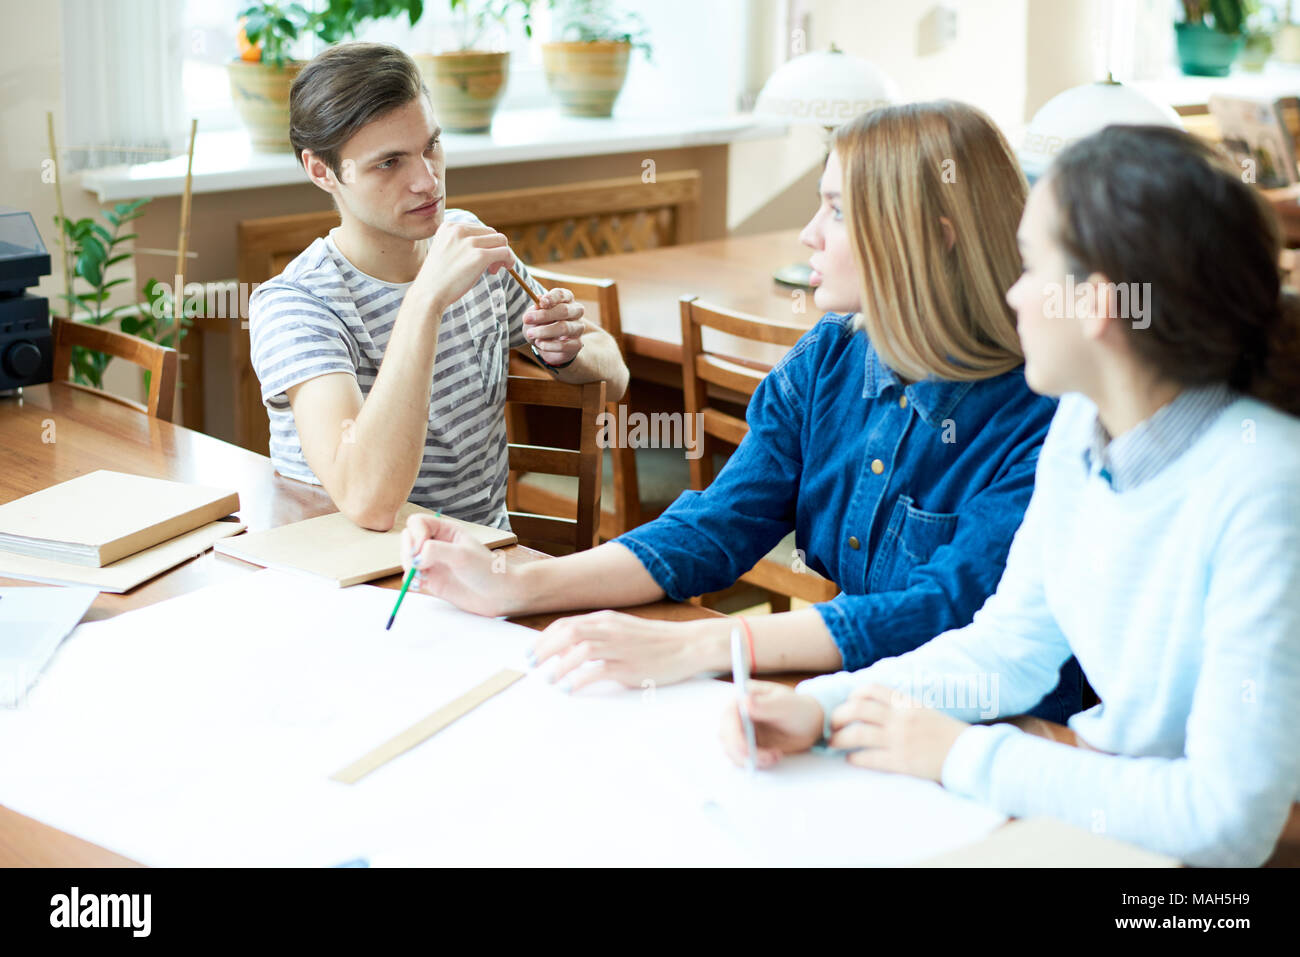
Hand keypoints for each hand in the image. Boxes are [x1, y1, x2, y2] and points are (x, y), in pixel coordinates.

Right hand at [399, 513, 518, 616]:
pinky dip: (410, 580)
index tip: (424, 548)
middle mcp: (438, 544)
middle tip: (417, 564)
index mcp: (447, 531)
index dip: (416, 534)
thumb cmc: (487, 570)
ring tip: (420, 576)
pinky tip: (420, 584)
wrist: (498, 595)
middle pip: (408, 539)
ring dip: (407, 566)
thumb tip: (414, 557)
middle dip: (408, 551)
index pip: (417, 522)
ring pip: (407, 558)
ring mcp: (434, 563)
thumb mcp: (462, 555)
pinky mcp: (432, 580)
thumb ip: (435, 551)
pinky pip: (412, 577)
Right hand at [413, 221, 515, 316]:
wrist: (428, 294)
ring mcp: (469, 242)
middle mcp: (459, 230)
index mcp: (449, 226)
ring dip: (503, 255)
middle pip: (492, 233)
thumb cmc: (438, 278)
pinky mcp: (480, 256)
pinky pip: (505, 252)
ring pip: (501, 240)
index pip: (478, 229)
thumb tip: (490, 244)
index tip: (480, 260)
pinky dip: (509, 260)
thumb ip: (462, 243)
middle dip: (494, 249)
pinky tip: (503, 269)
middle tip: (490, 268)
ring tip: (493, 270)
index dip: (484, 244)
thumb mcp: (446, 251)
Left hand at [523, 287, 584, 366]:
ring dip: (544, 331)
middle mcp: (576, 311)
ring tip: (531, 334)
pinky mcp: (577, 344)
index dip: (551, 298)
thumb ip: (536, 309)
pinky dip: (549, 345)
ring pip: (564, 328)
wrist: (545, 344)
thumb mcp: (534, 315)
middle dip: (544, 315)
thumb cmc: (540, 324)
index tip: (540, 302)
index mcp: (566, 299)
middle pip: (564, 310)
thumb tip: (538, 303)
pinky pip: (564, 345)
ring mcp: (578, 328)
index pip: (562, 295)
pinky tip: (540, 343)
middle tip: (526, 319)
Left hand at [530, 610, 704, 690]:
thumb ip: (598, 636)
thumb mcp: (623, 630)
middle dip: (544, 650)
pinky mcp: (629, 666)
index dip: (544, 638)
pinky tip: (570, 689)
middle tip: (531, 665)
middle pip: (568, 633)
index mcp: (606, 619)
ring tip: (549, 680)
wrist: (688, 645)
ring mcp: (619, 647)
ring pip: (580, 650)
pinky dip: (579, 681)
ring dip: (559, 666)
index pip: (566, 624)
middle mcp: (610, 629)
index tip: (532, 652)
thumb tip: (570, 650)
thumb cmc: (655, 641)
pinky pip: (597, 672)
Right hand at [719, 681, 823, 769]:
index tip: (748, 748)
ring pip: (731, 750)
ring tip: (775, 756)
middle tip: (768, 757)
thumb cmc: (798, 709)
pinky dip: (755, 763)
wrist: (808, 724)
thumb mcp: (785, 705)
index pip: (728, 716)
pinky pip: (740, 758)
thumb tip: (744, 701)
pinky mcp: (745, 745)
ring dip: (752, 759)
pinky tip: (773, 757)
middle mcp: (736, 714)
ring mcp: (739, 731)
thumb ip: (766, 705)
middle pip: (726, 736)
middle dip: (745, 751)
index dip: (733, 733)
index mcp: (742, 697)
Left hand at [829, 684, 969, 782]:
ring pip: (857, 733)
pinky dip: (854, 758)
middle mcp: (900, 718)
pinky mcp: (901, 761)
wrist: (969, 754)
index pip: (871, 690)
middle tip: (832, 725)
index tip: (847, 704)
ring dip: (839, 739)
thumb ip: (901, 707)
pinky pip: (868, 757)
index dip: (852, 695)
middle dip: (838, 716)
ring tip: (833, 744)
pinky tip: (851, 759)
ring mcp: (899, 739)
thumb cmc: (946, 734)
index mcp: (906, 703)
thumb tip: (875, 706)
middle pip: (857, 709)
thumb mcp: (923, 711)